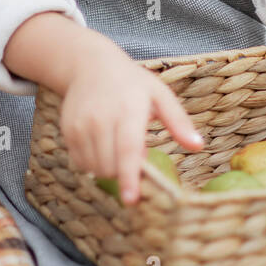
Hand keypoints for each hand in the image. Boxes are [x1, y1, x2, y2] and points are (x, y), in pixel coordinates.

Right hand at [60, 45, 203, 204]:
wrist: (90, 65)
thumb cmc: (132, 82)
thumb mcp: (160, 94)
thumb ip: (178, 121)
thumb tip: (198, 146)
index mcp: (129, 110)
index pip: (128, 149)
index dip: (129, 177)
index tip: (132, 200)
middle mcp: (101, 119)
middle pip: (110, 166)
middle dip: (124, 172)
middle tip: (134, 149)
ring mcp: (81, 125)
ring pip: (95, 168)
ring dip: (109, 169)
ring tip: (117, 144)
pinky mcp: (68, 131)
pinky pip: (81, 162)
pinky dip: (94, 162)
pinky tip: (102, 143)